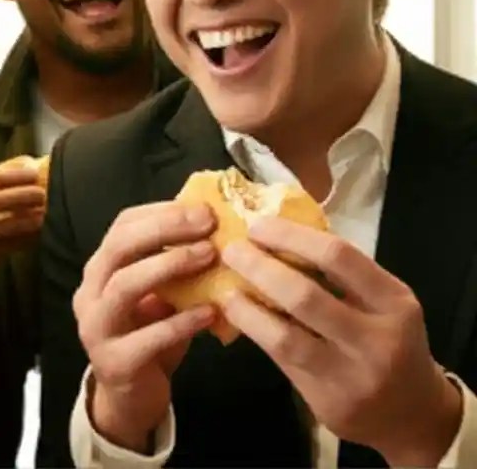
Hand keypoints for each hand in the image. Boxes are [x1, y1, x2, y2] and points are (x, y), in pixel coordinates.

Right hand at [0, 163, 47, 294]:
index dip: (13, 176)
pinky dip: (25, 240)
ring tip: (44, 216)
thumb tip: (30, 166)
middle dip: (19, 196)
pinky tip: (40, 234)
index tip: (34, 173)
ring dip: (25, 221)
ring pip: (1, 227)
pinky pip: (7, 246)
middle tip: (42, 193)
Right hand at [74, 202, 218, 452]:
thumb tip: (219, 230)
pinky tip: (211, 312)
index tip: (203, 208)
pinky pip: (148, 338)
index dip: (160, 212)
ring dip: (168, 266)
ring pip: (124, 286)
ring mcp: (97, 328)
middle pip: (118, 249)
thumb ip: (176, 268)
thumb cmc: (150, 337)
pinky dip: (181, 322)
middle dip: (163, 230)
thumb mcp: (160, 296)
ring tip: (209, 257)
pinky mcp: (115, 362)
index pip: (122, 226)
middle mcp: (90, 293)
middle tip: (207, 224)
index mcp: (100, 270)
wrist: (129, 399)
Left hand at [221, 217, 462, 465]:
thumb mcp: (383, 302)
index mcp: (394, 302)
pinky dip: (255, 333)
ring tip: (226, 288)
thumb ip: (341, 273)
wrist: (411, 411)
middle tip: (232, 251)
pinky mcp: (325, 400)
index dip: (291, 236)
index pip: (338, 257)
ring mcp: (349, 374)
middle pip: (304, 296)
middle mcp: (376, 339)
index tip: (259, 226)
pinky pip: (280, 359)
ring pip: (285, 337)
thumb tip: (277, 232)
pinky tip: (238, 316)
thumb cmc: (388, 339)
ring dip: (246, 308)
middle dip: (259, 268)